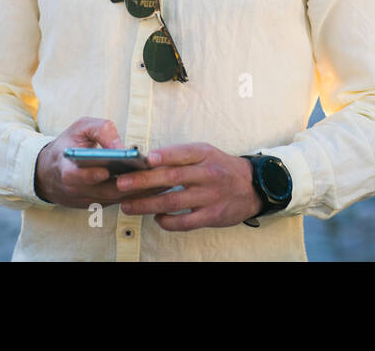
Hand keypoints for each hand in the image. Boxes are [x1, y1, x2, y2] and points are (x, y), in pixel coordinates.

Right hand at [33, 117, 172, 208]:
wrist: (50, 171)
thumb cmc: (69, 144)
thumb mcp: (80, 128)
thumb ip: (101, 130)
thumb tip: (122, 147)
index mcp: (65, 170)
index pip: (76, 177)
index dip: (90, 176)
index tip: (105, 171)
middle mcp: (76, 190)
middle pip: (104, 191)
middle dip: (128, 184)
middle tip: (148, 175)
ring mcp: (88, 200)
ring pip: (116, 199)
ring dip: (139, 191)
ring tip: (161, 180)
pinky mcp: (99, 205)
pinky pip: (120, 201)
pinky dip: (138, 194)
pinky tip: (157, 186)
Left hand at [114, 142, 263, 230]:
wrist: (251, 187)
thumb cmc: (220, 167)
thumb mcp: (205, 153)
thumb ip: (180, 156)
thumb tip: (147, 161)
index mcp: (204, 154)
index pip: (181, 153)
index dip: (163, 155)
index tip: (144, 159)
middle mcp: (208, 174)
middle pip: (172, 177)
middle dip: (144, 181)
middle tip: (122, 184)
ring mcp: (210, 196)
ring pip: (173, 202)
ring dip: (147, 204)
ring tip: (128, 205)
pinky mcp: (212, 216)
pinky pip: (185, 222)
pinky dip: (167, 221)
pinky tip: (156, 218)